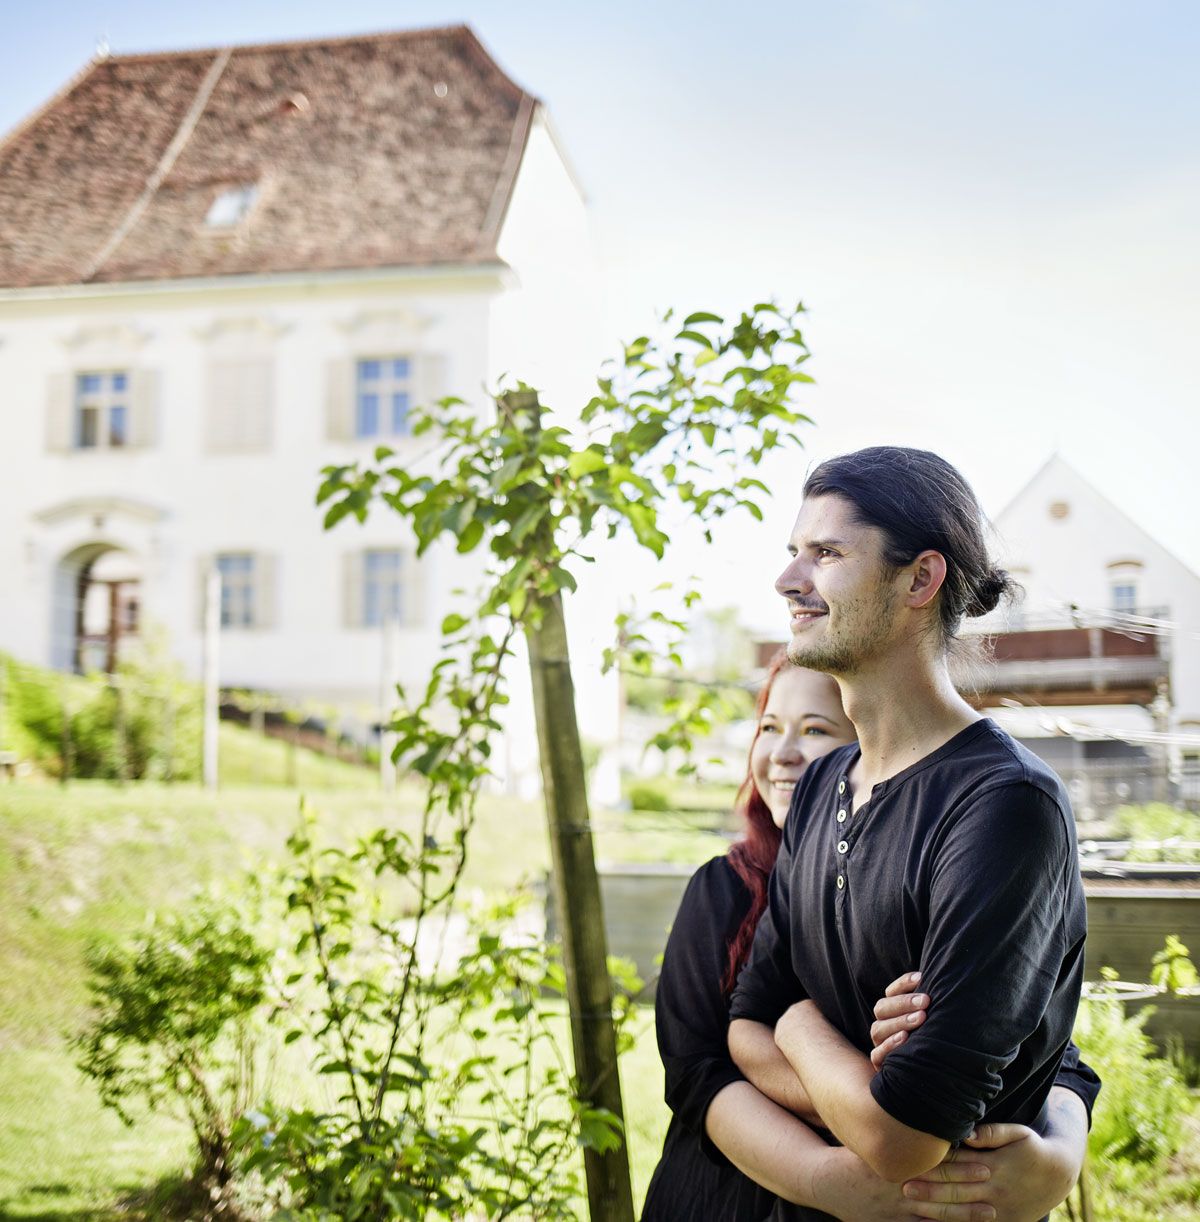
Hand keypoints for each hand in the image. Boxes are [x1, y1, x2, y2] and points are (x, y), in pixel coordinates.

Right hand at [813, 1145, 992, 1221]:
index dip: (960, 1159)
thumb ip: (893, 1131)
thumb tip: (917, 1114)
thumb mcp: (869, 1139)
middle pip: (942, 1185)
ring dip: (966, 1212)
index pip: (934, 1160)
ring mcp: (898, 1209)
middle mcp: (901, 1186)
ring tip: (990, 1211)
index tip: (983, 1156)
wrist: (824, 1181)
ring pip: (939, 1212)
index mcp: (896, 1162)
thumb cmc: (849, 1156)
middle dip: (969, 1183)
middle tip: (993, 1177)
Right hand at [869, 970, 929, 1070]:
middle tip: (925, 1000)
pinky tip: (905, 1038)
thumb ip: (929, 1005)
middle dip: (904, 1002)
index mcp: (891, 1011)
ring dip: (900, 1021)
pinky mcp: (880, 1063)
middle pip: (882, 1007)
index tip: (921, 977)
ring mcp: (879, 1043)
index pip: (892, 992)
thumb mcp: (931, 1022)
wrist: (928, 1080)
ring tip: (921, 1018)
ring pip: (879, 1028)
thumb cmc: (932, 1041)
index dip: (904, 983)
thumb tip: (944, 980)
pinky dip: (889, 1045)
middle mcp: (882, 1025)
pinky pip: (877, 1053)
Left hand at [902, 1124, 1076, 1221]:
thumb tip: (966, 1132)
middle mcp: (996, 1190)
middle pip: (957, 1190)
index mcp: (996, 1166)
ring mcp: (1000, 1210)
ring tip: (913, 1206)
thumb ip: (992, 1132)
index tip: (913, 1161)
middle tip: (904, 1187)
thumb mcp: (1018, 1133)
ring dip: (937, 1210)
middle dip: (930, 1189)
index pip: (959, 1164)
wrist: (1059, 1176)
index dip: (935, 1164)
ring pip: (963, 1212)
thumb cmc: (1032, 1148)